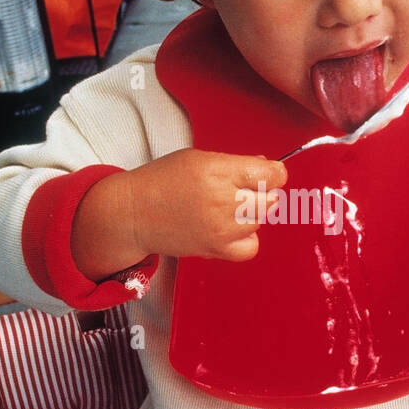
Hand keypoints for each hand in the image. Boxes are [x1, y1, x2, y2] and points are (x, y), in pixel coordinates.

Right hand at [128, 148, 288, 262]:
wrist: (133, 213)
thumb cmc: (160, 182)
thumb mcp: (197, 158)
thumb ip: (234, 163)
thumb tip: (266, 168)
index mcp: (217, 171)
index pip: (270, 175)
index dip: (275, 173)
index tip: (272, 174)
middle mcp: (222, 200)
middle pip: (270, 199)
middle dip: (261, 192)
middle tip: (242, 190)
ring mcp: (220, 227)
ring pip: (260, 221)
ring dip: (251, 214)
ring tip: (227, 208)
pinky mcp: (216, 249)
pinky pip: (251, 247)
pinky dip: (246, 239)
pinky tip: (232, 229)